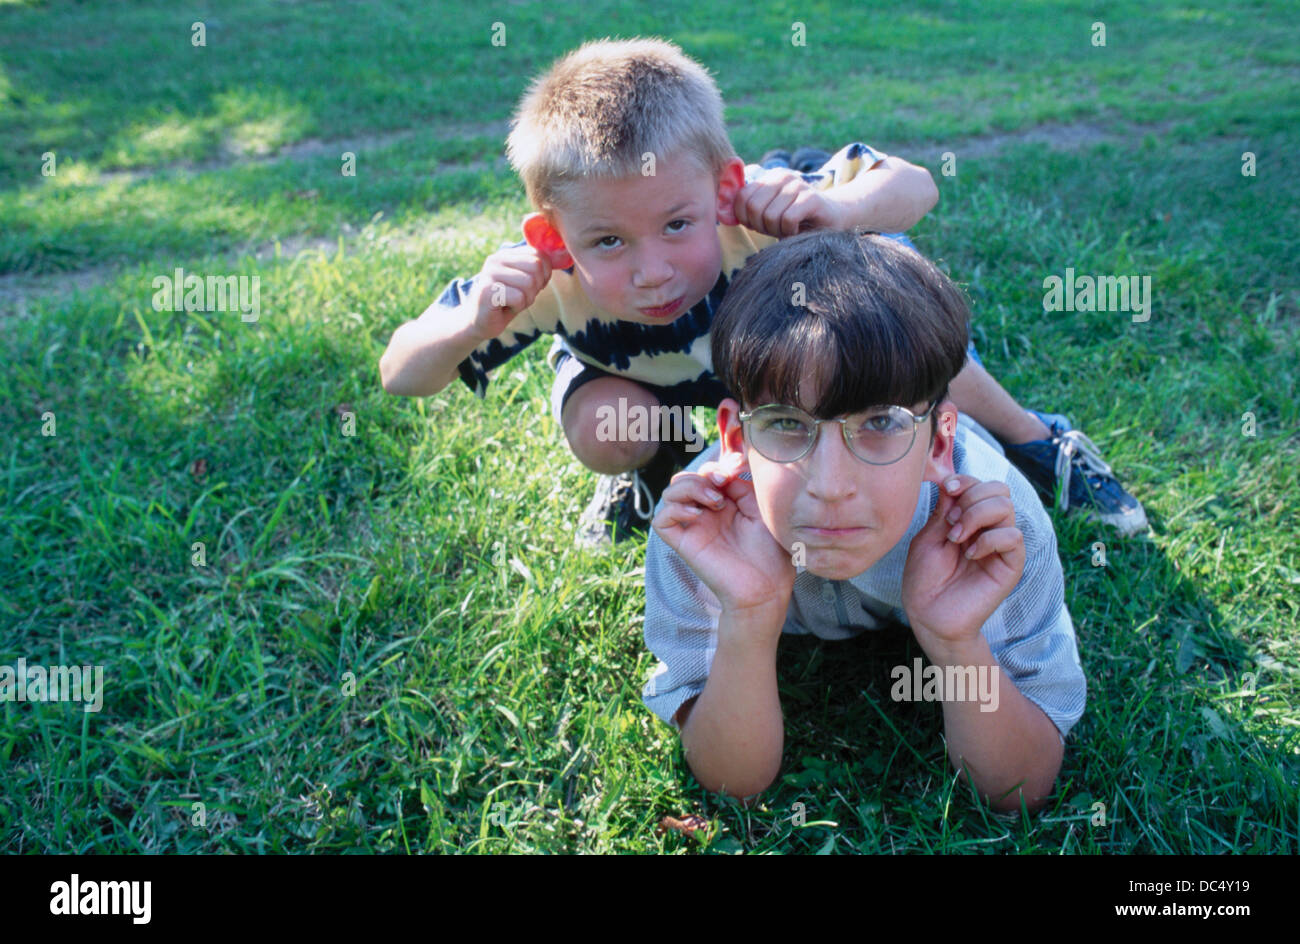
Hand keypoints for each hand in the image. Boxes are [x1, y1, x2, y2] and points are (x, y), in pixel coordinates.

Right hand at [467, 243, 552, 339]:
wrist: (480, 323)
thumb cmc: (506, 302)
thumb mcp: (525, 282)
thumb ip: (537, 268)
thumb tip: (560, 258)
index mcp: (506, 254)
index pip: (539, 255)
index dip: (544, 274)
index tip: (533, 286)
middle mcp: (496, 259)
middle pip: (536, 267)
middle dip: (536, 287)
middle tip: (521, 296)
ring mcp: (490, 274)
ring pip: (529, 283)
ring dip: (526, 299)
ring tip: (512, 302)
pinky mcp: (487, 291)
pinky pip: (519, 297)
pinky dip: (517, 307)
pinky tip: (504, 308)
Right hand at [652, 452, 795, 614]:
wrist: (767, 588)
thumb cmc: (772, 553)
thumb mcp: (761, 509)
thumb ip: (742, 485)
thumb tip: (727, 464)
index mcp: (726, 504)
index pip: (708, 473)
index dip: (718, 465)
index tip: (736, 468)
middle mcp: (706, 513)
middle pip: (686, 478)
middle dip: (703, 473)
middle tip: (723, 484)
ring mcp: (693, 527)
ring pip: (670, 492)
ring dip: (690, 487)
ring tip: (715, 502)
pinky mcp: (683, 543)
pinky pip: (661, 520)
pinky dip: (674, 509)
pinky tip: (697, 514)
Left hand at [732, 168, 842, 237]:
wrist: (832, 218)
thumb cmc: (795, 220)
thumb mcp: (768, 213)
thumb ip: (748, 208)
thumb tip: (723, 212)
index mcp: (769, 177)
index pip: (741, 197)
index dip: (744, 218)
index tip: (758, 225)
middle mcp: (783, 177)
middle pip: (753, 207)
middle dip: (761, 226)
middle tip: (775, 229)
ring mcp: (798, 185)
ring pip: (770, 215)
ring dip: (777, 231)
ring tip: (787, 229)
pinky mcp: (812, 199)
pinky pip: (787, 219)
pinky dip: (789, 232)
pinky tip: (797, 230)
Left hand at [902, 475, 1024, 652]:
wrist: (929, 614)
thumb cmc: (925, 578)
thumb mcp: (929, 535)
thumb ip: (945, 508)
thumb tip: (951, 477)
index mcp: (969, 518)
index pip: (981, 484)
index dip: (966, 480)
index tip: (947, 488)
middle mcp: (989, 528)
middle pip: (999, 489)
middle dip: (971, 497)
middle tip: (951, 522)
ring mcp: (1001, 545)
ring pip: (1006, 507)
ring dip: (977, 515)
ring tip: (956, 538)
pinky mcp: (1010, 564)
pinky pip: (1013, 536)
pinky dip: (988, 539)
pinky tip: (970, 554)